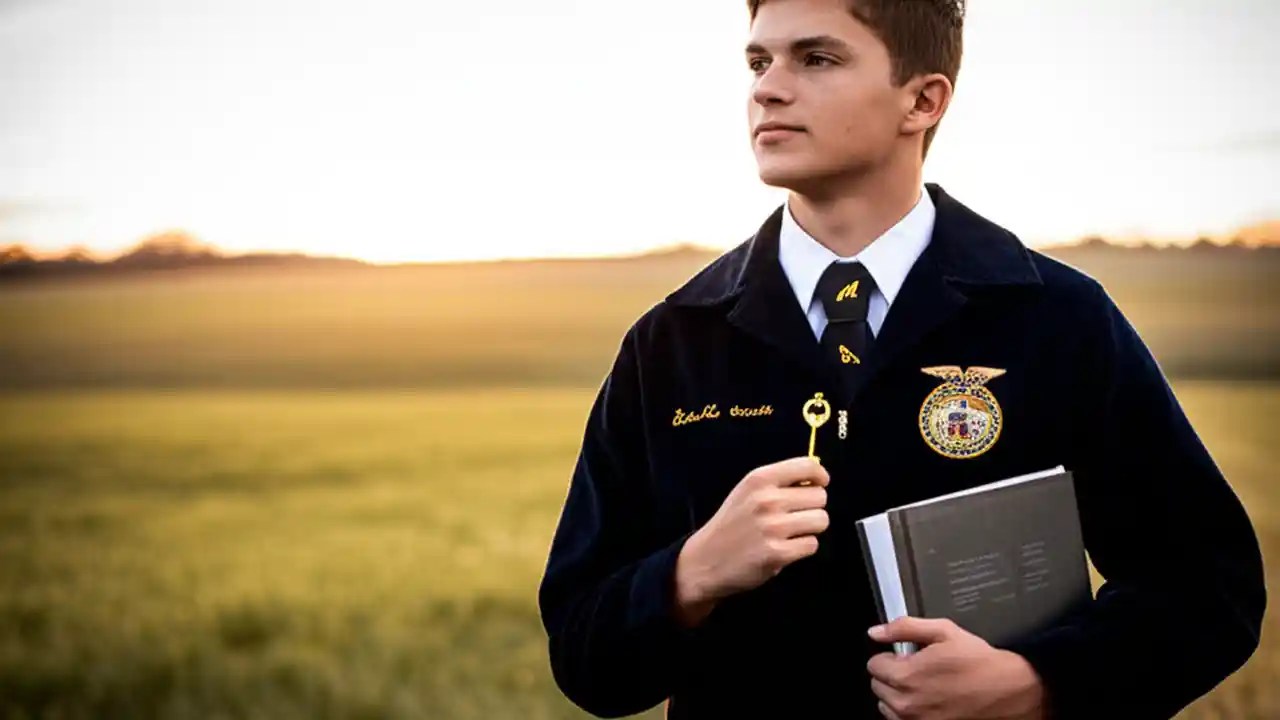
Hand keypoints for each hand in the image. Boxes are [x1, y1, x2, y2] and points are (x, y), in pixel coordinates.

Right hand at [673, 456, 829, 626]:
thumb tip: (817, 479)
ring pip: (821, 521)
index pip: (808, 466)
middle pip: (820, 497)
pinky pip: (812, 545)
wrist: (705, 561)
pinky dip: (802, 548)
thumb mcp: (747, 492)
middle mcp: (767, 500)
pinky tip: (785, 548)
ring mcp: (772, 527)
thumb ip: (778, 483)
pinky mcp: (777, 553)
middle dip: (812, 507)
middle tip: (795, 517)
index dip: (820, 477)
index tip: (820, 485)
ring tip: (790, 534)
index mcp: (759, 479)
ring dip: (810, 529)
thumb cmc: (731, 524)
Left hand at [866, 617, 1046, 719]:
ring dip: (899, 696)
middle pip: (878, 686)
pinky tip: (931, 702)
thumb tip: (876, 632)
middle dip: (894, 675)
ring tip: (927, 687)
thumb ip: (904, 628)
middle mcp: (906, 704)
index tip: (907, 657)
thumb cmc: (979, 662)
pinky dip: (911, 713)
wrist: (1010, 692)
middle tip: (920, 670)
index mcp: (906, 676)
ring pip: (888, 707)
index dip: (891, 657)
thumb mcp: (943, 632)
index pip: (873, 665)